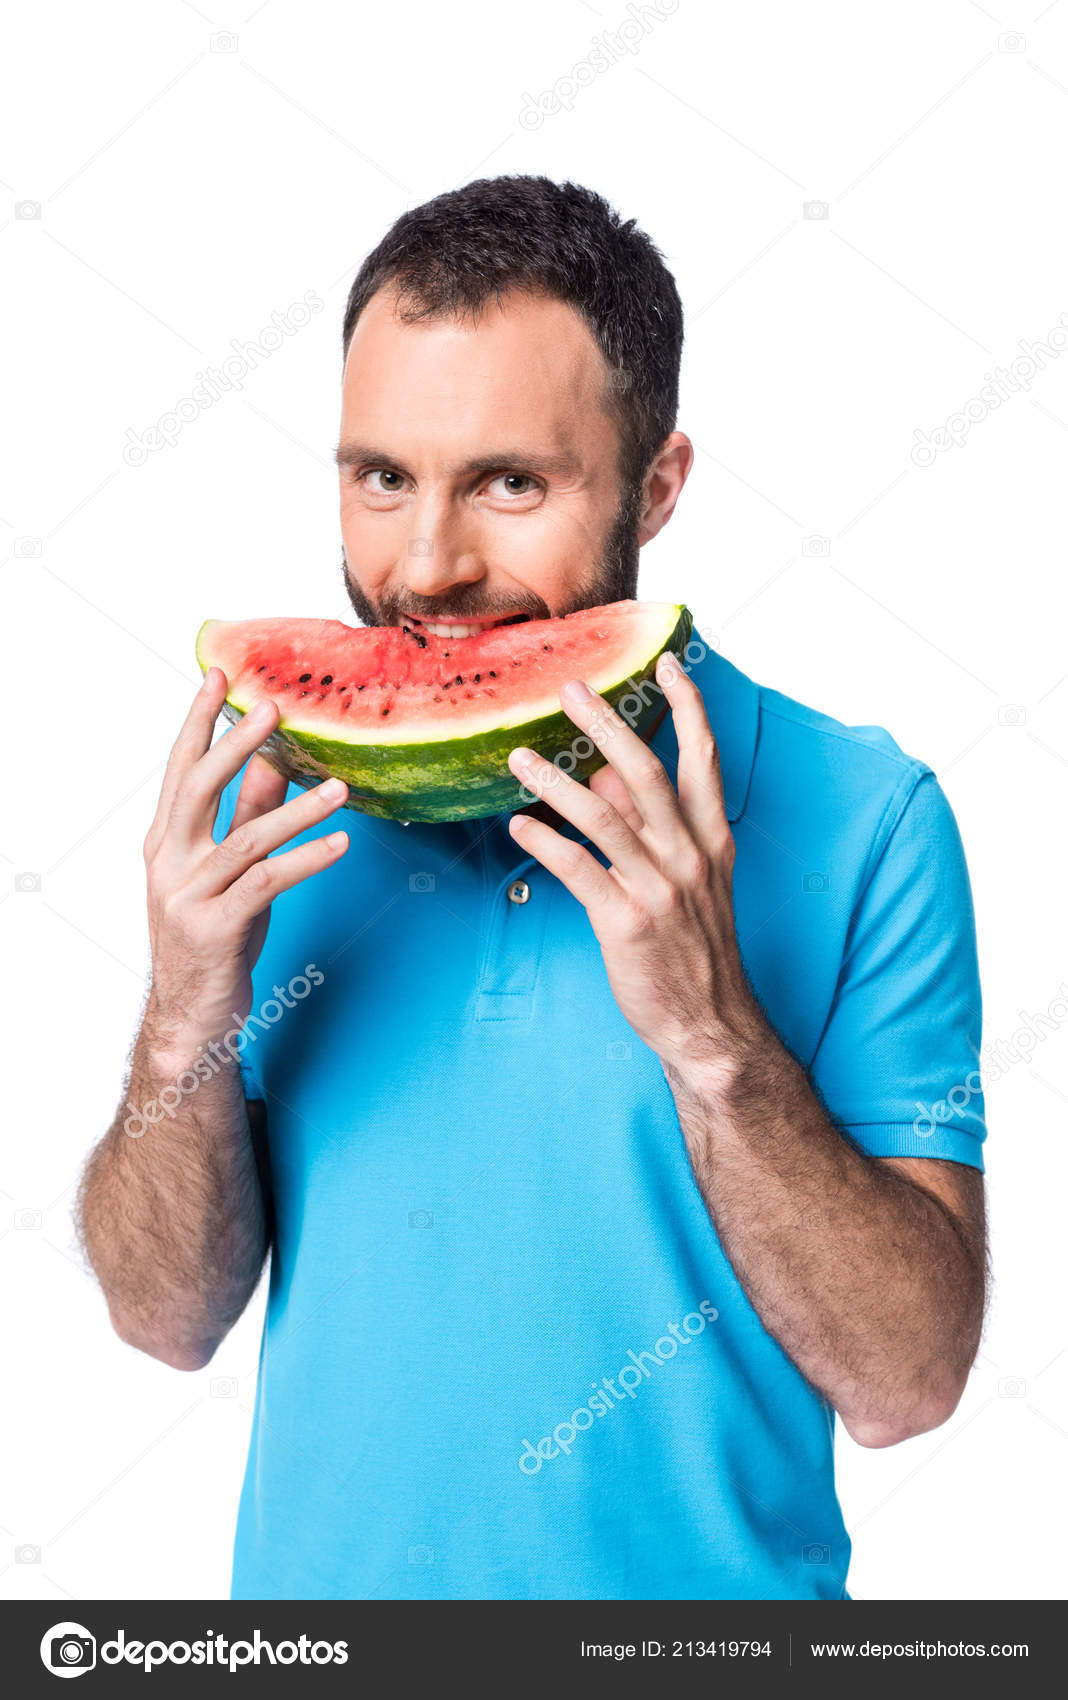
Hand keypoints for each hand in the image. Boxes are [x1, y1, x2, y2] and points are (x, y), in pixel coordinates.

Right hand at [142, 667, 348, 1052]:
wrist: (191, 1015)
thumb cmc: (217, 934)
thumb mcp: (231, 868)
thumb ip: (250, 814)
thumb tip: (280, 758)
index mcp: (165, 841)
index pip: (179, 769)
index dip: (197, 722)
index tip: (218, 676)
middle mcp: (169, 862)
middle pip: (199, 788)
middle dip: (236, 744)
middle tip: (273, 706)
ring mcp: (188, 897)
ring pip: (246, 839)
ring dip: (298, 809)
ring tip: (341, 787)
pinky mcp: (215, 930)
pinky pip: (266, 884)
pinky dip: (306, 860)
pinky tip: (340, 845)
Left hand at [505, 651, 766, 1084]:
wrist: (710, 1024)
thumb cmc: (694, 952)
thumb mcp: (688, 883)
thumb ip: (651, 830)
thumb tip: (604, 779)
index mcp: (710, 842)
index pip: (703, 760)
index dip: (688, 708)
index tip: (668, 663)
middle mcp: (688, 856)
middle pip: (644, 772)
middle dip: (605, 724)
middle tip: (570, 689)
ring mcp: (659, 888)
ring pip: (602, 815)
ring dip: (554, 781)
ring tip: (518, 756)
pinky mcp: (626, 922)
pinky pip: (577, 869)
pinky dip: (545, 842)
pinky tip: (518, 826)